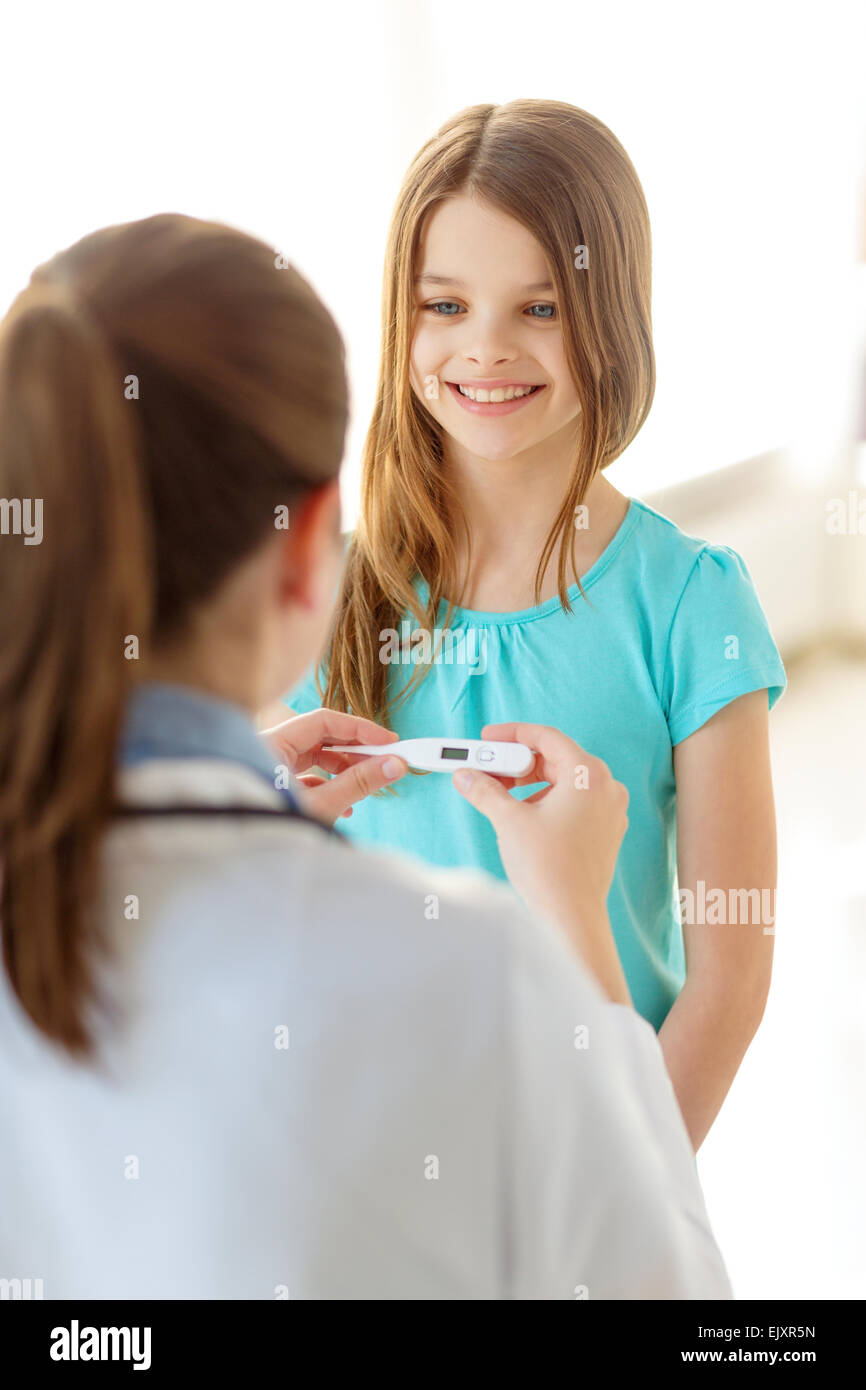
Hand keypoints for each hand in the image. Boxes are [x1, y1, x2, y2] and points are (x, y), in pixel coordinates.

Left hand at [261, 709, 406, 825]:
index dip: (359, 729)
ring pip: (315, 758)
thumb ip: (358, 783)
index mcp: (272, 744)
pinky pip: (307, 777)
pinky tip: (347, 807)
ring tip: (367, 786)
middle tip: (386, 760)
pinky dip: (330, 786)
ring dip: (344, 770)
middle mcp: (269, 750)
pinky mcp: (276, 788)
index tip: (388, 742)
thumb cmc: (272, 833)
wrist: (246, 866)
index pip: (323, 721)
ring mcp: (271, 769)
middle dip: (355, 750)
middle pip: (321, 738)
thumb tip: (394, 765)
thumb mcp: (321, 806)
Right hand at [453, 722, 630, 1002]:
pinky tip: (524, 816)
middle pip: (557, 758)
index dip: (513, 734)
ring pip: (565, 781)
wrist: (571, 917)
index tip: (487, 738)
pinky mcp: (605, 831)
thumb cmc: (548, 868)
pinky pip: (575, 802)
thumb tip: (465, 775)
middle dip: (519, 763)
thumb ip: (485, 790)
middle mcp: (607, 787)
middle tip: (488, 770)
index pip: (547, 738)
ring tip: (502, 796)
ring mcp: (610, 810)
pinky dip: (548, 801)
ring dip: (531, 783)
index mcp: (588, 775)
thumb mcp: (508, 820)